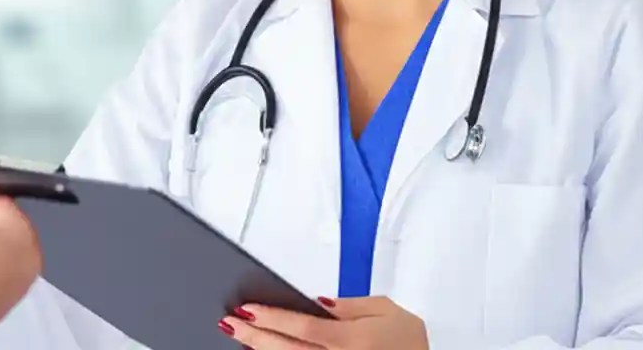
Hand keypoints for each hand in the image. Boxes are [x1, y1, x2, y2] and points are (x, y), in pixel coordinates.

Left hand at [219, 296, 428, 349]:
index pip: (302, 328)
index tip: (246, 310)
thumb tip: (316, 302)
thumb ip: (348, 307)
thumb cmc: (412, 338)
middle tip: (231, 324)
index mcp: (354, 341)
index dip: (271, 319)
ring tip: (241, 339)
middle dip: (256, 337)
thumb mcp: (385, 310)